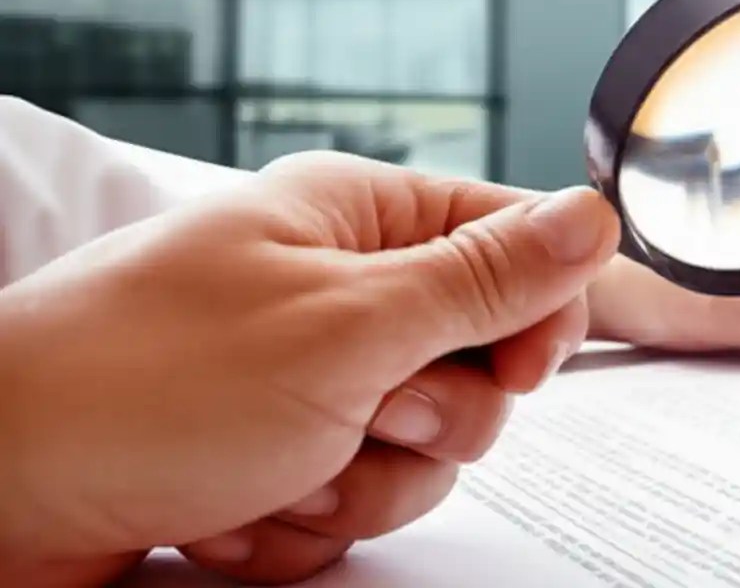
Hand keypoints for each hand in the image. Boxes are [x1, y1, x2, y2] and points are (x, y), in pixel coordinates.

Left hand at [0, 153, 619, 585]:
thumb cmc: (143, 383)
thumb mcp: (346, 326)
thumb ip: (485, 277)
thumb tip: (594, 215)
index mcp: (358, 222)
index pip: (513, 244)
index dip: (537, 315)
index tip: (519, 368)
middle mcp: (337, 294)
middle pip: (479, 365)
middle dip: (425, 421)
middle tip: (358, 412)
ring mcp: (308, 381)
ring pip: (423, 454)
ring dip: (354, 486)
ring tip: (269, 473)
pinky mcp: (279, 455)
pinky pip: (355, 502)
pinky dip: (301, 525)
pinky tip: (231, 510)